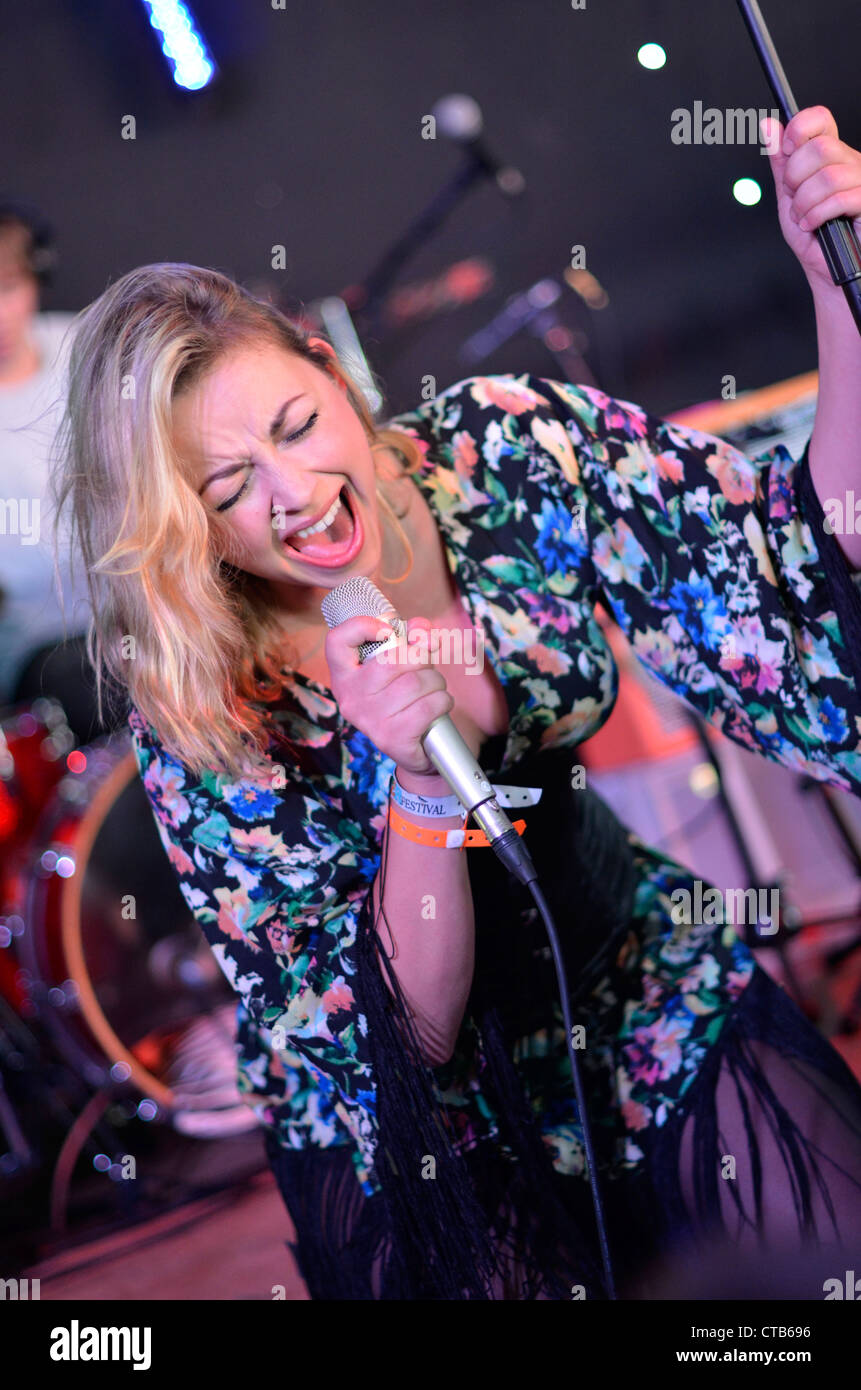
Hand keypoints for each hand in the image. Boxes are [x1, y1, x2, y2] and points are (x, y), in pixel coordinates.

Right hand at [325, 613, 455, 777]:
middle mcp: (351, 697)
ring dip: (436, 682)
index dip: (361, 626)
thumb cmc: (405, 697)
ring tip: (433, 690)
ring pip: (416, 682)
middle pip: (392, 660)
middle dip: (421, 659)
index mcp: (345, 675)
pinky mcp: (391, 738)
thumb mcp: (404, 663)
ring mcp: (369, 720)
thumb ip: (413, 637)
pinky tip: (438, 706)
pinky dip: (443, 701)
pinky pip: (428, 706)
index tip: (387, 630)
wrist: (413, 749)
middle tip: (425, 669)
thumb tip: (423, 630)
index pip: (336, 641)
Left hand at [761, 106, 860, 299]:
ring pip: (827, 176)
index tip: (786, 151)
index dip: (799, 130)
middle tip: (795, 199)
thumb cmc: (812, 236)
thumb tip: (768, 126)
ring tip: (804, 217)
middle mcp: (849, 162)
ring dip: (805, 203)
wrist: (826, 269)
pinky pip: (839, 199)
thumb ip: (780, 163)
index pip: (820, 119)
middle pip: (820, 147)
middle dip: (796, 178)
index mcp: (830, 156)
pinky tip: (813, 225)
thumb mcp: (788, 197)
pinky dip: (816, 216)